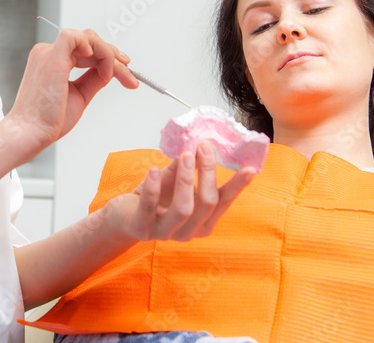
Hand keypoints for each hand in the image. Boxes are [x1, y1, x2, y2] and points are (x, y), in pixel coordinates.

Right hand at [8, 28, 138, 150]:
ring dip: (108, 53)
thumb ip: (93, 80)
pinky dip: (93, 45)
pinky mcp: (52, 56)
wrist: (31, 134)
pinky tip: (102, 63)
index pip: (86, 51)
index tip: (126, 75)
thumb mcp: (79, 96)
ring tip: (117, 74)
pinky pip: (75, 36)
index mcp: (52, 62)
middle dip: (114, 57)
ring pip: (87, 38)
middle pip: (90, 44)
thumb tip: (110, 71)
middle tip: (130, 77)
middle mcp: (48, 53)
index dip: (108, 59)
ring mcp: (48, 53)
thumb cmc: (48, 121)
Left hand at [107, 142, 255, 241]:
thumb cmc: (157, 197)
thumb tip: (204, 141)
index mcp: (203, 221)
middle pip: (207, 204)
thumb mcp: (176, 179)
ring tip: (184, 156)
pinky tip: (154, 170)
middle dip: (208, 173)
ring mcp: (165, 232)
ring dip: (186, 179)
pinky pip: (150, 208)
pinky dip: (153, 187)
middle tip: (204, 147)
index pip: (224, 202)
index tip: (249, 168)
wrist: (124, 215)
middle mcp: (188, 231)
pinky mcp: (142, 228)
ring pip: (184, 209)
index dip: (237, 186)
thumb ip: (190, 166)